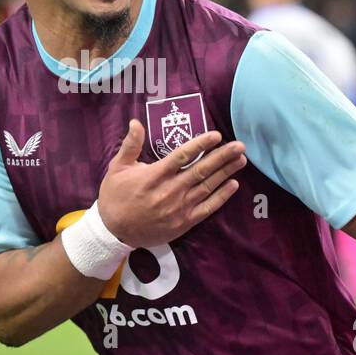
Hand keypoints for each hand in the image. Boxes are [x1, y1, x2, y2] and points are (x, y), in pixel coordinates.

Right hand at [96, 120, 245, 248]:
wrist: (114, 232)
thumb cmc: (115, 197)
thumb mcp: (117, 168)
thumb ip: (130, 145)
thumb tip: (136, 122)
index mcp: (155, 175)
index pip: (183, 155)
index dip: (202, 144)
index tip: (217, 135)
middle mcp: (171, 190)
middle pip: (202, 169)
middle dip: (222, 156)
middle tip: (240, 146)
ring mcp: (179, 208)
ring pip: (208, 187)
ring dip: (226, 172)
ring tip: (241, 160)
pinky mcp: (184, 222)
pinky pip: (207, 208)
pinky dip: (221, 197)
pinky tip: (233, 185)